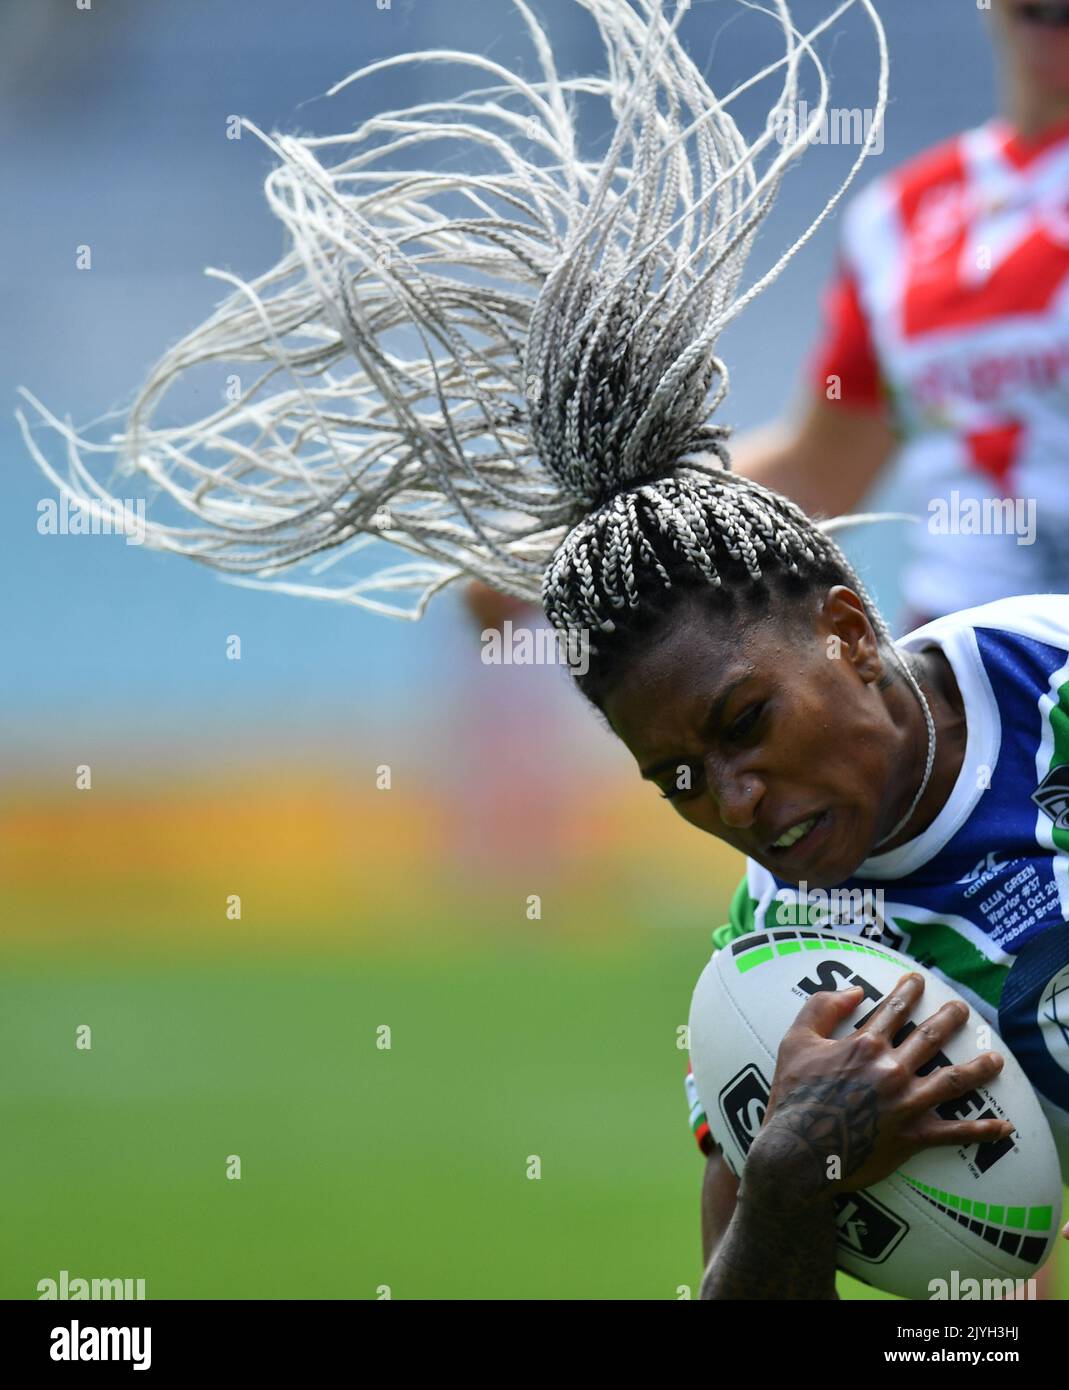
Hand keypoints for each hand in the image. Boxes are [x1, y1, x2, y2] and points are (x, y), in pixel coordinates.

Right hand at [743, 972, 1012, 1207]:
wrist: (798, 1152)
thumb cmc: (792, 1095)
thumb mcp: (795, 1041)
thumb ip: (822, 1008)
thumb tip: (854, 991)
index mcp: (865, 1044)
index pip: (893, 1009)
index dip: (907, 991)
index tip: (918, 980)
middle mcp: (891, 1069)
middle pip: (930, 1038)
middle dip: (950, 1019)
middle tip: (963, 1009)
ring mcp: (906, 1104)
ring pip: (952, 1081)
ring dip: (978, 1068)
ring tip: (996, 1059)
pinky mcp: (913, 1137)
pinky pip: (954, 1133)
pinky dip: (981, 1131)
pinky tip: (1004, 1127)